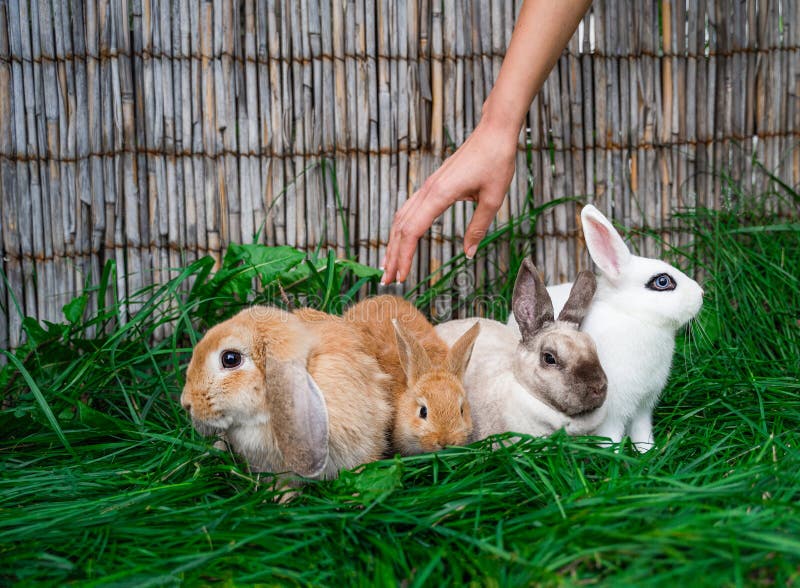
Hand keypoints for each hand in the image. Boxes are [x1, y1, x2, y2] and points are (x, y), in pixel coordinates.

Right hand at [381, 119, 517, 283]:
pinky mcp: (432, 184)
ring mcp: (428, 186)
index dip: (404, 256)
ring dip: (393, 242)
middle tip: (387, 280)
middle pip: (401, 227)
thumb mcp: (493, 199)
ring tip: (389, 264)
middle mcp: (428, 190)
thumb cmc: (496, 161)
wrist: (493, 132)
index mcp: (439, 194)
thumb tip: (468, 254)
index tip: (401, 276)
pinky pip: (409, 209)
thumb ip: (478, 228)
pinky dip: (401, 228)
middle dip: (392, 255)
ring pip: (401, 217)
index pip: (413, 231)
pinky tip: (401, 239)